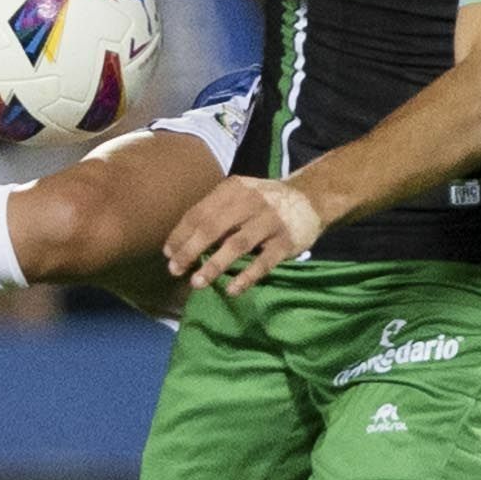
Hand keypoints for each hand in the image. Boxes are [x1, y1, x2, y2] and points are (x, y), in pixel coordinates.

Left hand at [164, 174, 323, 296]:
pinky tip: (231, 289)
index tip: (168, 253)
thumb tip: (184, 242)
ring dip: (214, 265)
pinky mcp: (286, 241)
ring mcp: (269, 221)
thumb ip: (217, 212)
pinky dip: (246, 277)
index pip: (199, 212)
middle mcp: (249, 202)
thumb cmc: (265, 201)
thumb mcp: (240, 195)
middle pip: (213, 228)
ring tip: (196, 283)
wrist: (312, 196)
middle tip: (175, 270)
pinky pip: (264, 262)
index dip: (181, 234)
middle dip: (190, 250)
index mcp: (232, 189)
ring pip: (236, 245)